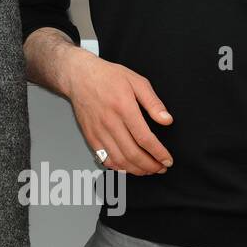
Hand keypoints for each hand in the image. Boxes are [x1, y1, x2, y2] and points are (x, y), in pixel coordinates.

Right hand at [61, 48, 173, 174]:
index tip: (167, 160)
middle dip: (150, 166)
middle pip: (132, 154)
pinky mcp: (90, 136)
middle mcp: (109, 122)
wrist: (78, 76)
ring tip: (148, 170)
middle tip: (161, 168)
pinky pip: (104, 158)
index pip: (144, 138)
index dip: (158, 153)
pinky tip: (128, 167)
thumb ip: (153, 102)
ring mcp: (98, 131)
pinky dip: (118, 167)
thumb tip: (167, 120)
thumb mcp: (136, 81)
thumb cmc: (107, 76)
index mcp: (123, 107)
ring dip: (136, 170)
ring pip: (118, 160)